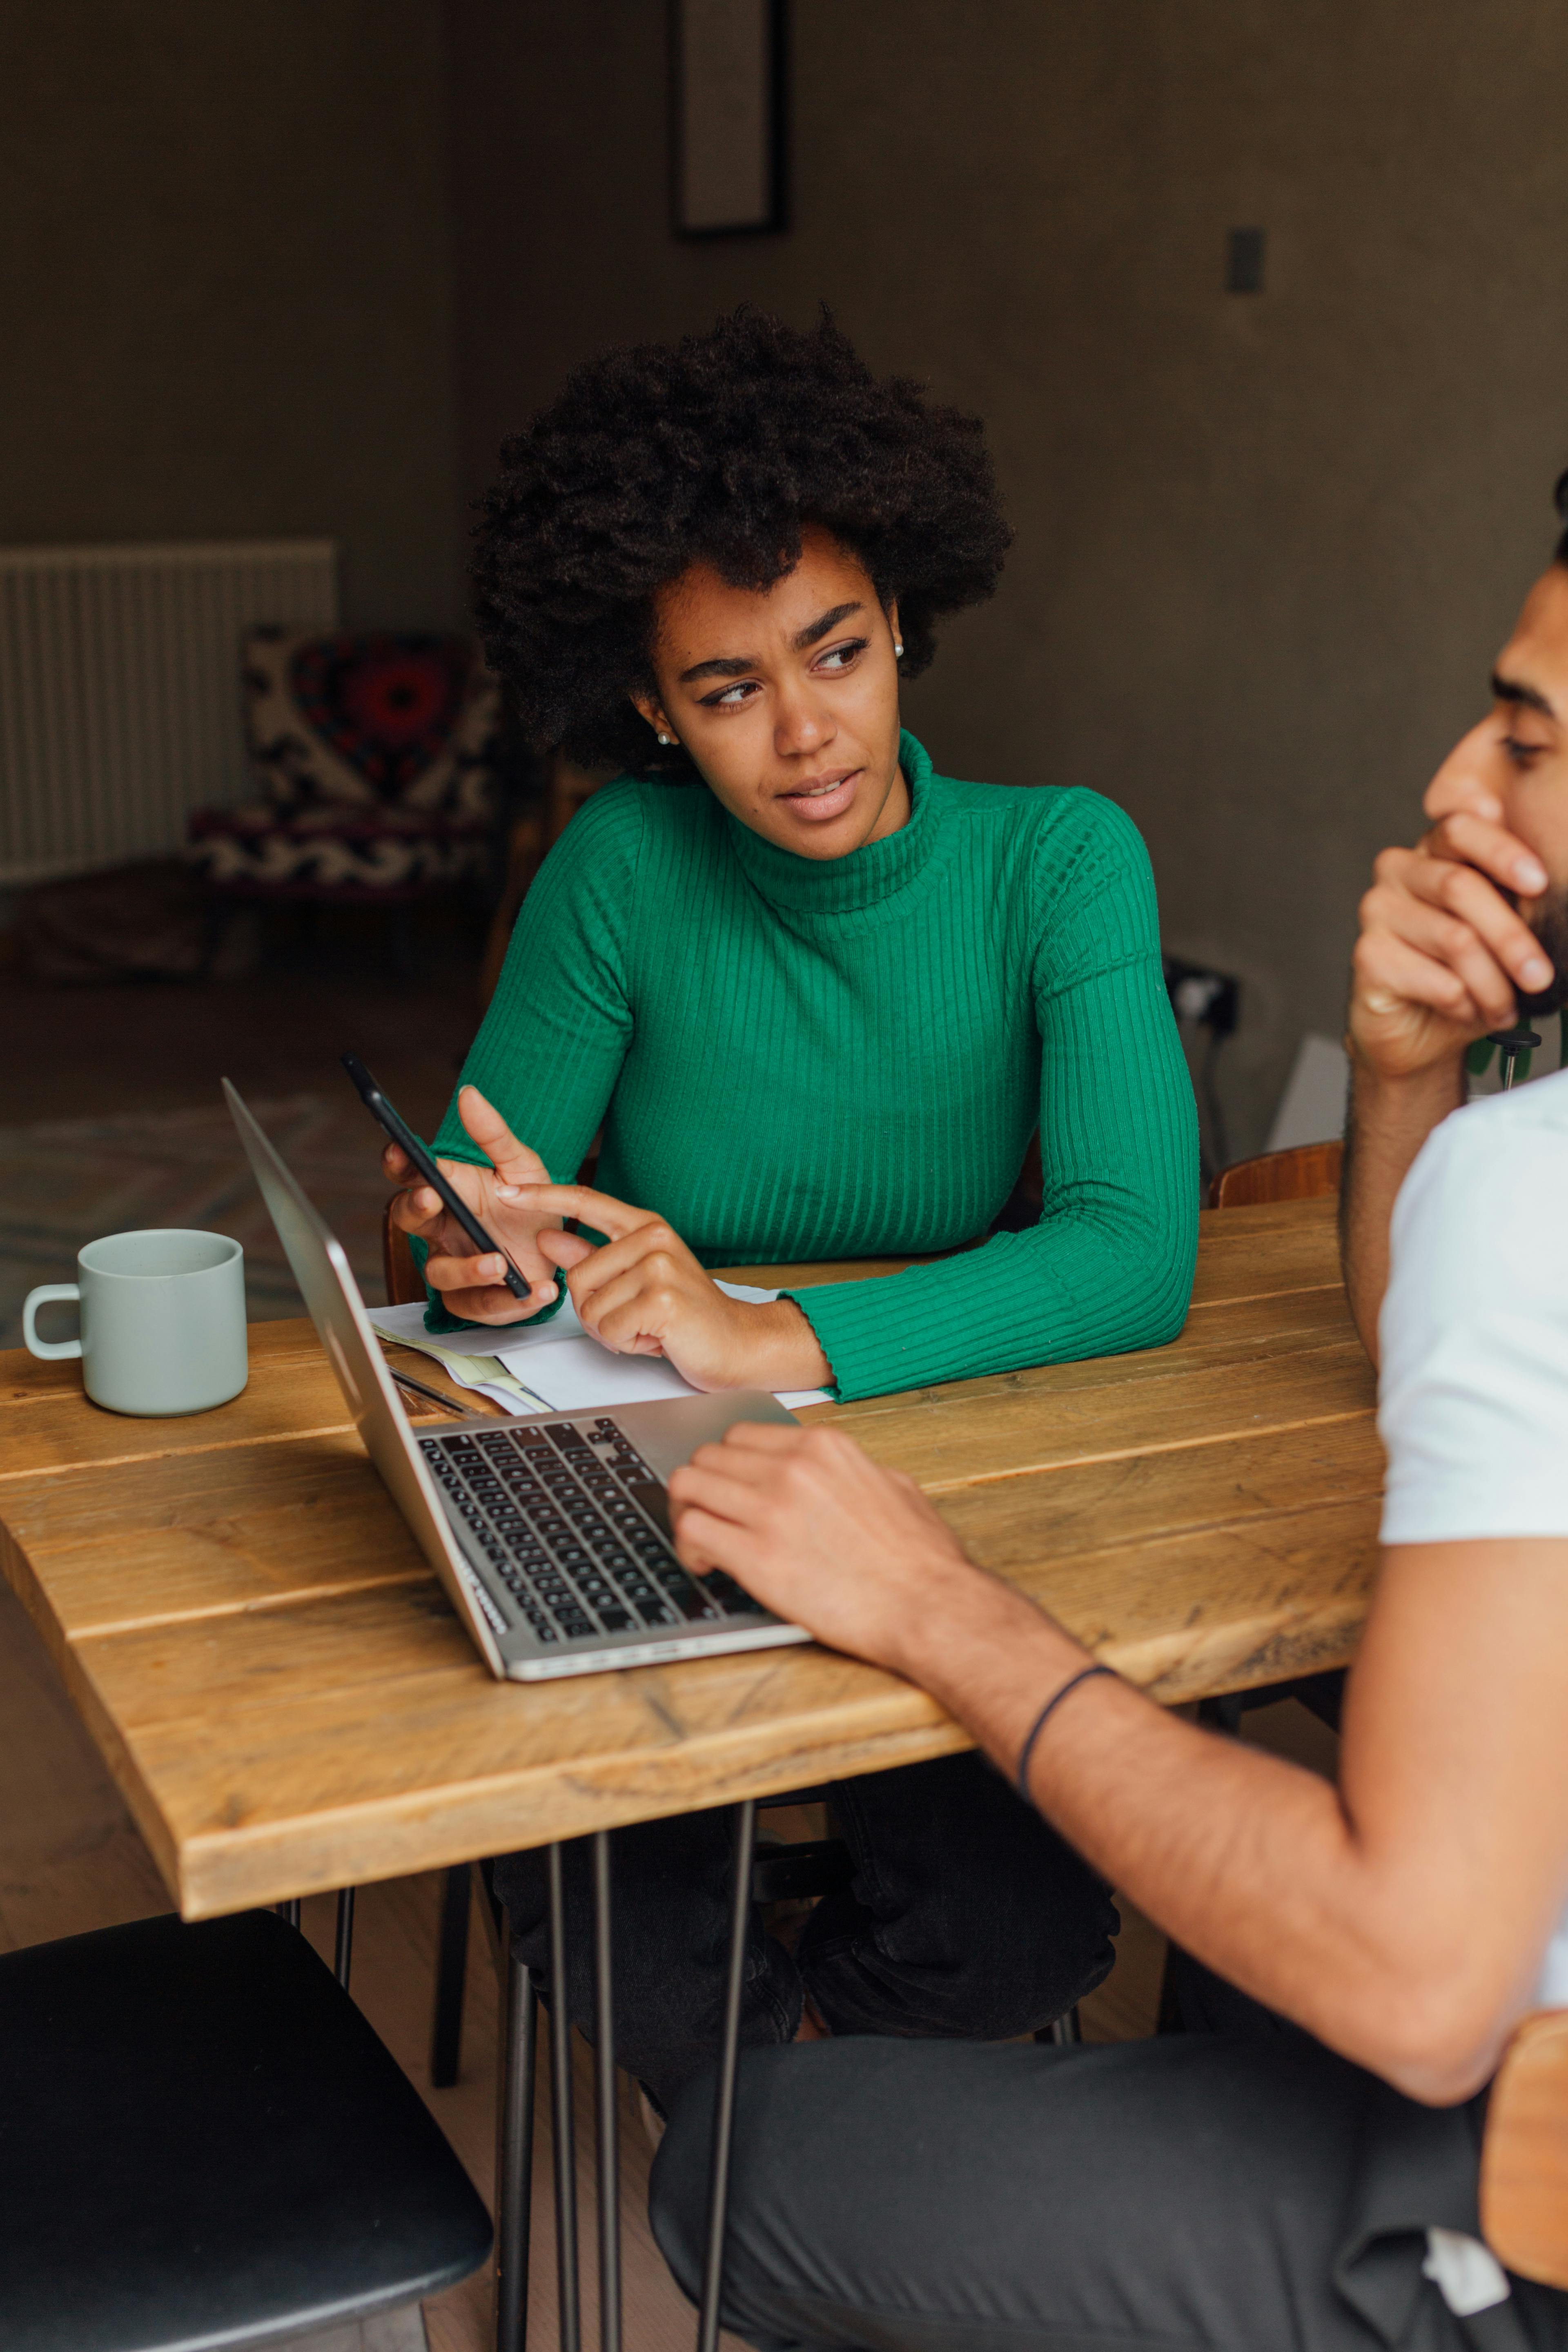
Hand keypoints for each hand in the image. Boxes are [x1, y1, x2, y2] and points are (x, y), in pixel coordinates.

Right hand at [383, 1085, 563, 1323]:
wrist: (561, 1251)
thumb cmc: (530, 1207)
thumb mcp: (522, 1166)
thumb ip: (494, 1134)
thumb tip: (469, 1093)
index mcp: (447, 1192)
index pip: (409, 1175)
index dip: (398, 1163)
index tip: (398, 1149)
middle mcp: (442, 1230)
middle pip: (408, 1220)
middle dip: (415, 1208)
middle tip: (431, 1196)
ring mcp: (455, 1265)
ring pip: (438, 1272)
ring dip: (466, 1268)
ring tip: (499, 1263)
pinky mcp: (475, 1300)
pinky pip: (477, 1306)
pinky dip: (506, 1302)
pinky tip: (537, 1290)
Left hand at [512, 1182, 832, 1392]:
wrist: (737, 1343)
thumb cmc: (685, 1314)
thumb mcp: (634, 1279)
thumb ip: (590, 1257)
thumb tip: (547, 1238)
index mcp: (645, 1226)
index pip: (585, 1202)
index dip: (542, 1197)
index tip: (506, 1190)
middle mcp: (652, 1238)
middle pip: (577, 1278)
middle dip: (596, 1311)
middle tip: (635, 1317)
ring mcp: (659, 1266)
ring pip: (590, 1308)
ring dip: (612, 1331)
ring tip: (648, 1327)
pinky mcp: (662, 1299)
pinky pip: (609, 1329)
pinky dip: (627, 1344)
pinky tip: (656, 1337)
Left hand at [666, 1421, 1016, 1674]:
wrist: (930, 1607)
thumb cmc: (920, 1560)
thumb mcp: (895, 1488)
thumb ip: (855, 1470)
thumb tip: (836, 1474)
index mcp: (823, 1447)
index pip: (743, 1436)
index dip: (729, 1465)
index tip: (732, 1488)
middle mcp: (792, 1468)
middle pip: (708, 1455)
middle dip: (703, 1486)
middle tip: (710, 1515)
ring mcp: (771, 1509)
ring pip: (688, 1485)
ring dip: (686, 1512)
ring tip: (701, 1539)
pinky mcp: (756, 1555)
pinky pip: (691, 1531)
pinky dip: (688, 1547)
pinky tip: (707, 1564)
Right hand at [1349, 733, 1552, 1082]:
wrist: (1421, 1033)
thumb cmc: (1467, 972)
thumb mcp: (1503, 927)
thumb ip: (1516, 895)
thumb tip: (1550, 889)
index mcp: (1435, 851)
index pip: (1461, 827)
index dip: (1501, 850)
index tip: (1538, 883)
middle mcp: (1399, 871)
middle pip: (1459, 886)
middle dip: (1510, 936)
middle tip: (1540, 975)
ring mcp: (1377, 910)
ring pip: (1454, 938)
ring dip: (1492, 984)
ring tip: (1506, 1009)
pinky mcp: (1368, 956)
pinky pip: (1434, 977)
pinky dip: (1463, 1003)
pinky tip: (1468, 1012)